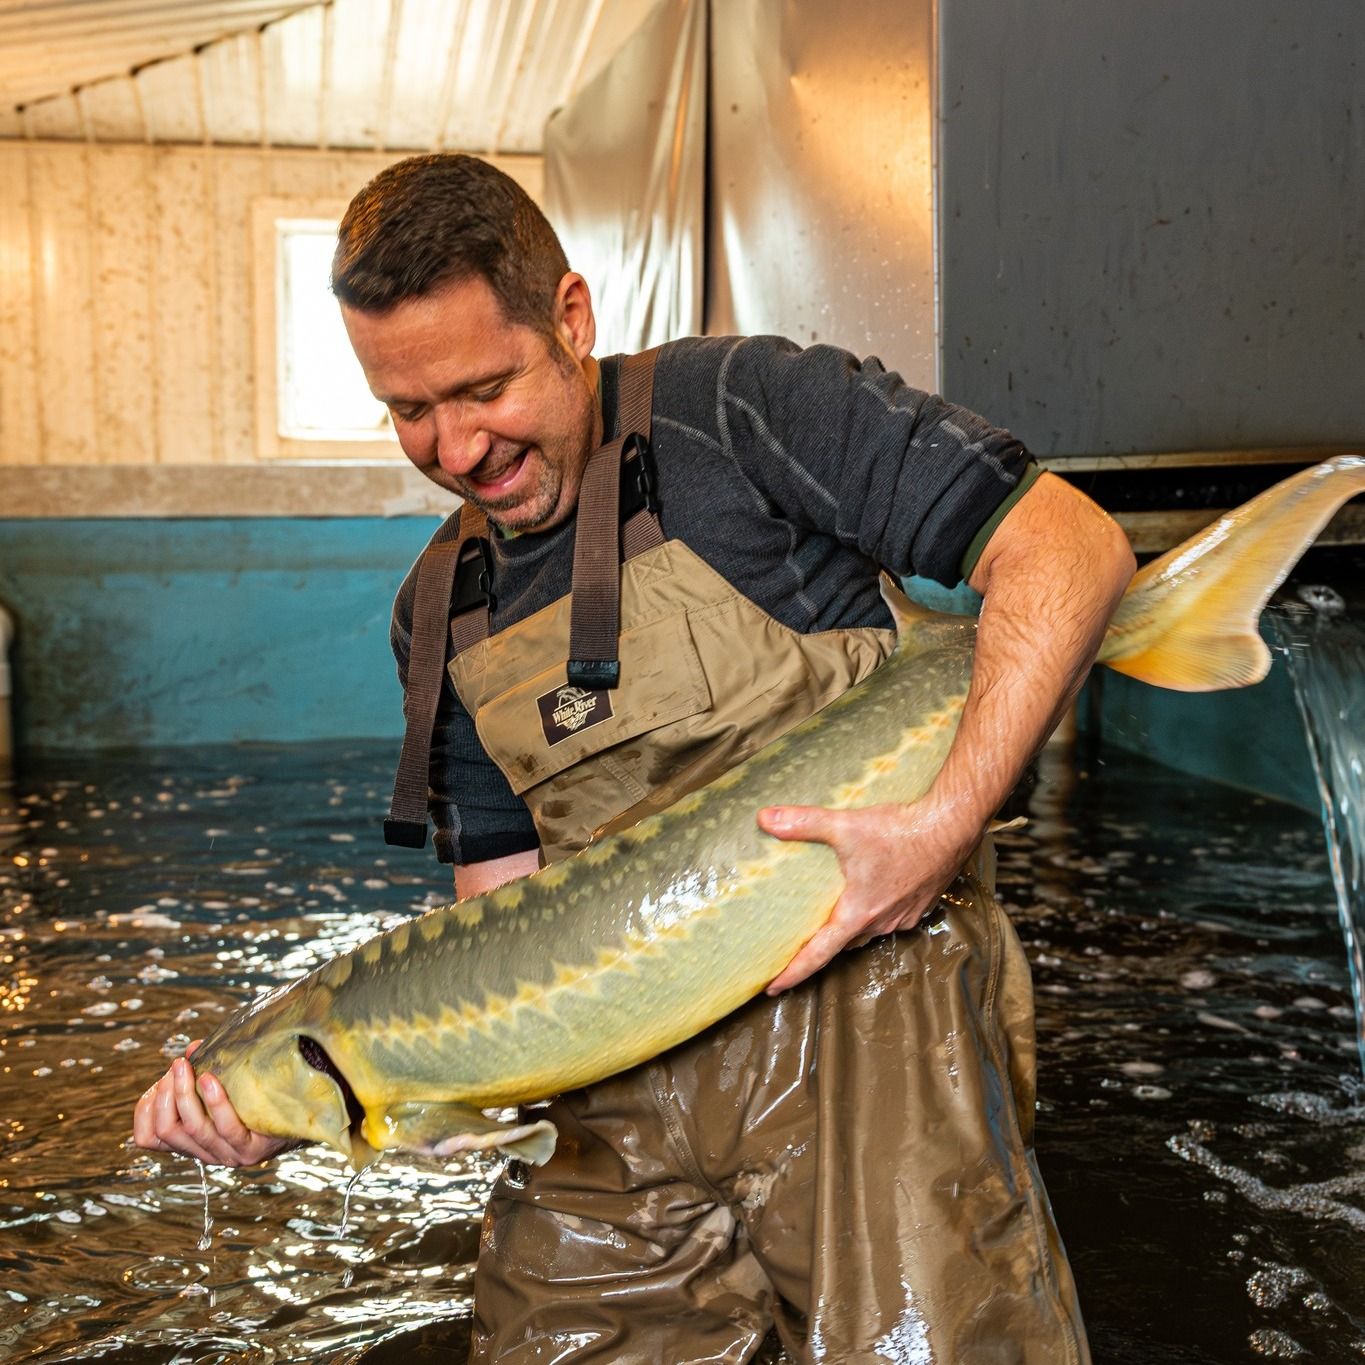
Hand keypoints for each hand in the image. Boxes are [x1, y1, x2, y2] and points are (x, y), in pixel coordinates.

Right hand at [132, 1040, 293, 1166]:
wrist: (304, 1113)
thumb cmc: (258, 1096)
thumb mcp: (225, 1084)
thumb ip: (204, 1069)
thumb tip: (190, 1048)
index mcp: (193, 1142)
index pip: (149, 1137)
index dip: (147, 1108)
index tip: (159, 1082)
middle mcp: (206, 1153)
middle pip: (167, 1130)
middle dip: (165, 1095)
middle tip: (176, 1067)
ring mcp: (228, 1155)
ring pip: (192, 1127)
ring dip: (184, 1093)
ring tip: (185, 1067)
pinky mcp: (252, 1150)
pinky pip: (227, 1128)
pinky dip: (215, 1102)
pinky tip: (210, 1079)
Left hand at [758, 795, 982, 993]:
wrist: (950, 827)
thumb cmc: (901, 832)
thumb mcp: (845, 826)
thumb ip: (804, 823)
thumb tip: (766, 819)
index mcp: (858, 914)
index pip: (818, 954)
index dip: (793, 972)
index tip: (773, 987)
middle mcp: (880, 923)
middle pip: (842, 943)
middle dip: (821, 947)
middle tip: (796, 947)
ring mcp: (902, 917)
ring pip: (867, 930)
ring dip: (849, 926)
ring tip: (833, 916)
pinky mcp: (919, 906)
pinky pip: (889, 918)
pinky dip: (875, 912)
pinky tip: (870, 894)